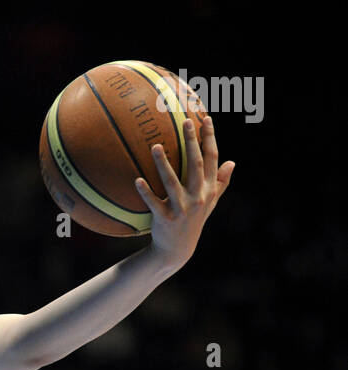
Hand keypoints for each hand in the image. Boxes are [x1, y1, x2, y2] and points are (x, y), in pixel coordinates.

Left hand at [135, 114, 234, 272]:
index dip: (209, 138)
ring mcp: (181, 209)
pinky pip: (154, 203)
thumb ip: (221, 183)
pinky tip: (137, 179)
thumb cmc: (193, 222)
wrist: (177, 250)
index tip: (205, 119)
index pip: (212, 159)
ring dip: (163, 163)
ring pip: (172, 182)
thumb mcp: (210, 203)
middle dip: (192, 142)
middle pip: (196, 165)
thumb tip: (232, 163)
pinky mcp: (165, 219)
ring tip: (154, 146)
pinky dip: (146, 192)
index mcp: (208, 190)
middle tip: (185, 122)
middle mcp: (197, 198)